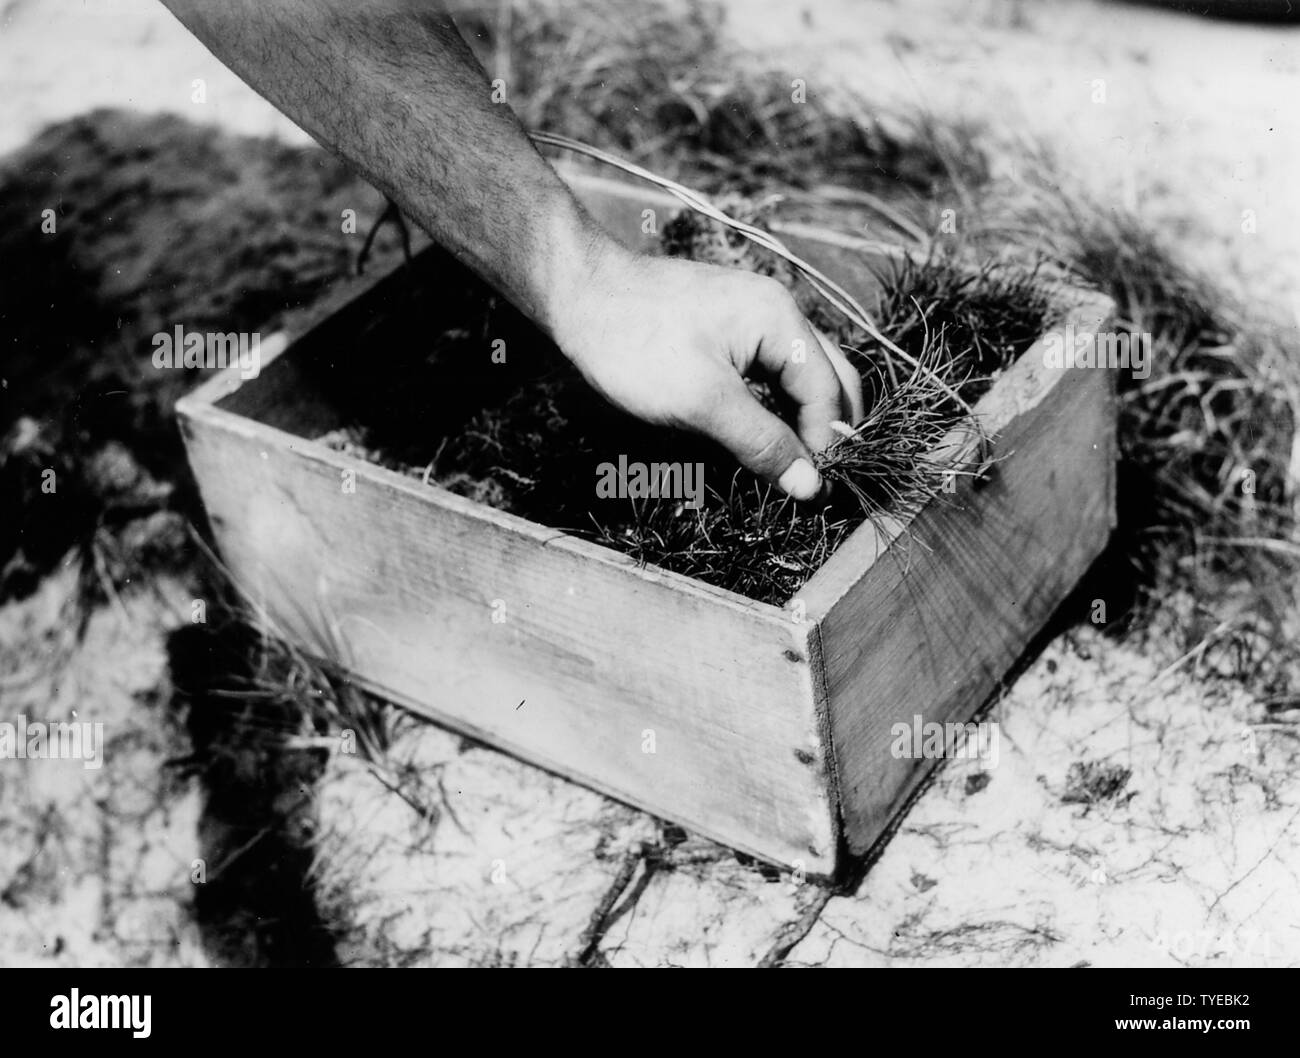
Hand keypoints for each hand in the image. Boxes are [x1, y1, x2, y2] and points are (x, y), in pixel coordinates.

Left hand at [547, 243, 864, 500]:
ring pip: (798, 378)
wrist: (578, 295)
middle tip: (812, 483)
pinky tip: (760, 436)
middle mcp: (777, 312)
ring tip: (789, 468)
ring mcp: (753, 318)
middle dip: (826, 430)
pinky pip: (768, 372)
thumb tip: (810, 485)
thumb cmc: (634, 343)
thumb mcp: (702, 403)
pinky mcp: (728, 330)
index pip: (827, 392)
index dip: (825, 445)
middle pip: (828, 378)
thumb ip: (762, 443)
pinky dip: (773, 406)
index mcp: (781, 320)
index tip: (812, 492)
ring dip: (799, 421)